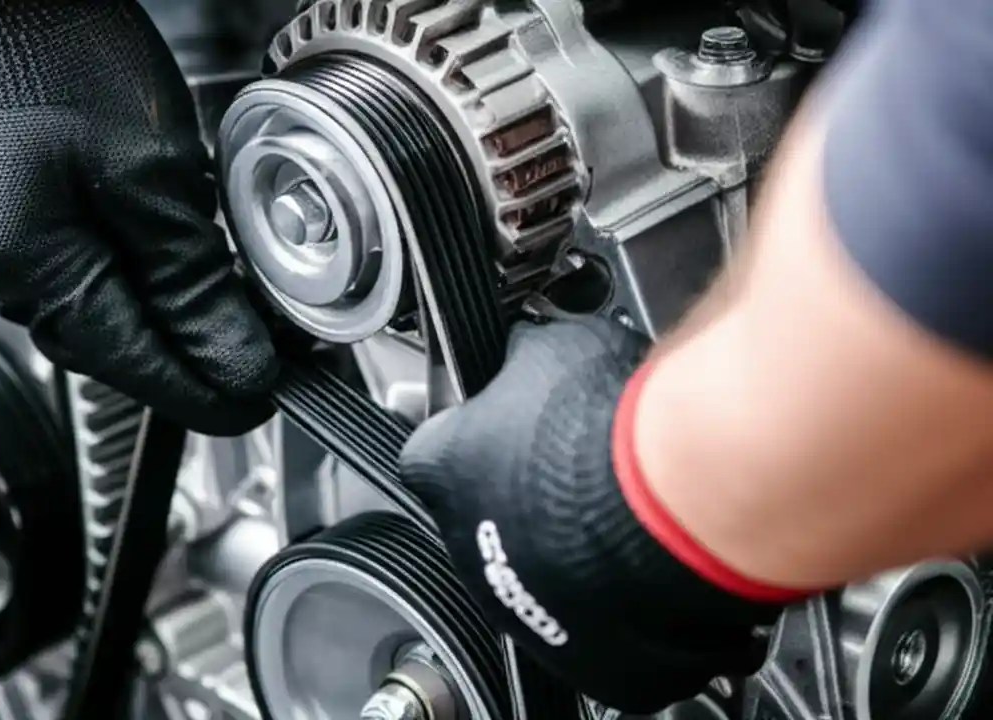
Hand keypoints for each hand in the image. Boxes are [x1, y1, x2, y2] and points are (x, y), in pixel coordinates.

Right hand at [0, 0, 276, 434]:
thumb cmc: (61, 46)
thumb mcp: (150, 173)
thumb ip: (192, 282)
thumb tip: (234, 363)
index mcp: (26, 263)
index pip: (134, 367)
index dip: (208, 392)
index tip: (263, 400)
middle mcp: (2, 265)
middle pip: (116, 351)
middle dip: (196, 361)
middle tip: (268, 364)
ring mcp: (4, 241)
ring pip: (105, 317)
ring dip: (173, 325)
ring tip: (239, 323)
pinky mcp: (18, 213)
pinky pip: (89, 277)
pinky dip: (145, 286)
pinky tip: (183, 276)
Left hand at [400, 319, 781, 711]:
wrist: (670, 502)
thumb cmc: (602, 427)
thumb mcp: (550, 349)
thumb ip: (523, 358)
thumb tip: (527, 346)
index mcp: (441, 469)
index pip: (435, 448)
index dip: (477, 429)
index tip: (510, 421)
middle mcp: (465, 550)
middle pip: (486, 515)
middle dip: (528, 494)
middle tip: (581, 467)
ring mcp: (521, 611)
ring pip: (541, 575)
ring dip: (573, 549)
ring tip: (629, 510)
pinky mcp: (587, 660)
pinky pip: (598, 626)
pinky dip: (623, 599)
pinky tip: (655, 558)